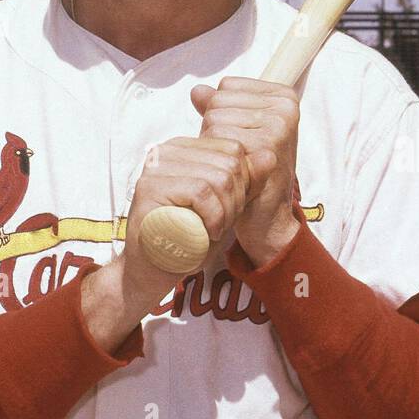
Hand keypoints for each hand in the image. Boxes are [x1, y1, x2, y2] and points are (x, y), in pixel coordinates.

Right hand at [123, 136, 251, 289]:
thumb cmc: (188, 238)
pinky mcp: (150, 187)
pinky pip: (200, 192)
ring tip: (213, 230)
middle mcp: (167, 151)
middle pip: (229, 162)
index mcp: (183, 147)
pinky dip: (213, 218)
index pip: (232, 148)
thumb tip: (269, 155)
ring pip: (219, 178)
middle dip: (236, 199)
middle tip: (222, 224)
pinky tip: (206, 233)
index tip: (230, 209)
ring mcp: (156, 167)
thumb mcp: (226, 206)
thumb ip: (246, 181)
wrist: (154, 270)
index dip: (243, 182)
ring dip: (226, 212)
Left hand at [190, 77, 300, 264]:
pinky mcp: (267, 144)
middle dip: (215, 130)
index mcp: (282, 96)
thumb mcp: (240, 131)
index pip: (227, 86)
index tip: (242, 137)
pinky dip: (216, 157)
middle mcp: (285, 106)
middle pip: (218, 102)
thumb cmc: (253, 171)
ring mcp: (278, 124)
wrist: (267, 216)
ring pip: (213, 118)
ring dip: (214, 145)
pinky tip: (234, 172)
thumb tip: (197, 90)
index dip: (222, 114)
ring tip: (235, 164)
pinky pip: (217, 138)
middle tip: (237, 155)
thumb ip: (219, 107)